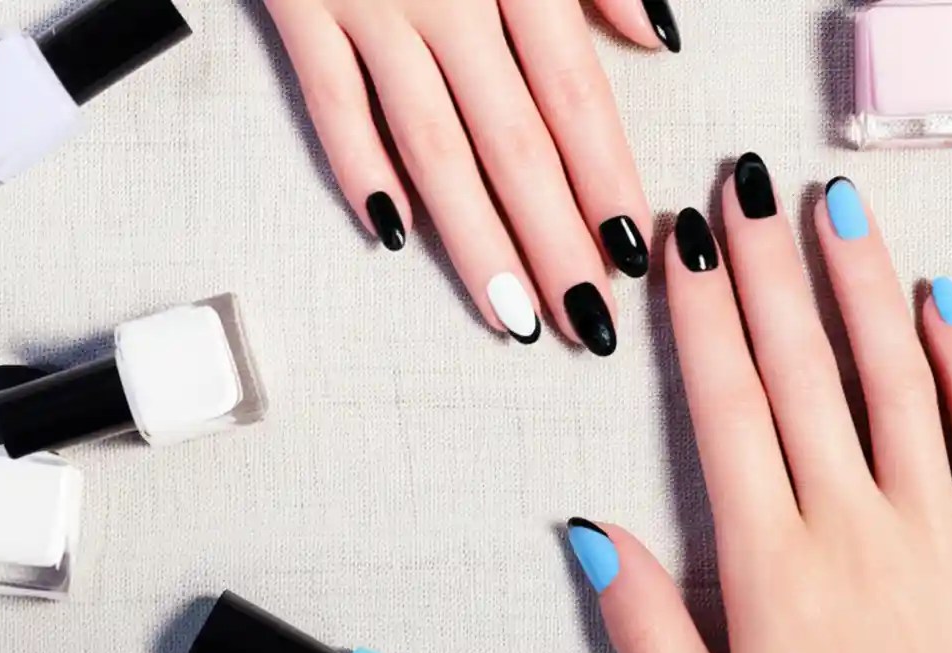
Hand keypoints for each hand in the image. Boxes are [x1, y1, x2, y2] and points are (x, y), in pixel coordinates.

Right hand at [264, 0, 681, 353]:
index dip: (605, 181)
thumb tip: (652, 38)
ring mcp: (369, 4)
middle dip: (553, 240)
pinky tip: (392, 235)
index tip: (631, 256)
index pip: (574, 96)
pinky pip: (328, 101)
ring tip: (509, 312)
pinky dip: (356, 167)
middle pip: (511, 140)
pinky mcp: (300, 4)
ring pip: (428, 143)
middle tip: (584, 322)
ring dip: (472, 237)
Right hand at [565, 155, 951, 652]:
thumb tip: (592, 536)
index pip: (725, 410)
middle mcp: (853, 531)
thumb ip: (647, 629)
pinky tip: (943, 299)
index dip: (700, 320)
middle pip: (799, 371)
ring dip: (859, 285)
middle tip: (743, 189)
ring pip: (893, 379)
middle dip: (765, 270)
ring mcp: (937, 531)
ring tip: (832, 210)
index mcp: (772, 570)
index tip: (684, 250)